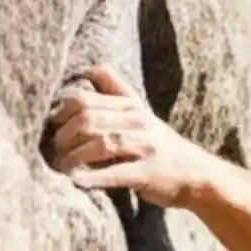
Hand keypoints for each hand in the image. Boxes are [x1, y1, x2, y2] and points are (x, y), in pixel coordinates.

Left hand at [49, 65, 219, 208]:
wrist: (198, 175)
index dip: (60, 113)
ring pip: (100, 144)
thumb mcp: (141, 112)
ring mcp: (146, 146)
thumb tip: (90, 68)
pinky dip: (92, 178)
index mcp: (132, 106)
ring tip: (62, 168)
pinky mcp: (148, 172)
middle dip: (63, 137)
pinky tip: (76, 181)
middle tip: (54, 153)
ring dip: (73, 158)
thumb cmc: (160, 146)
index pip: (84, 99)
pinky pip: (115, 173)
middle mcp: (139, 121)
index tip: (52, 128)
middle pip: (88, 120)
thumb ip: (116, 90)